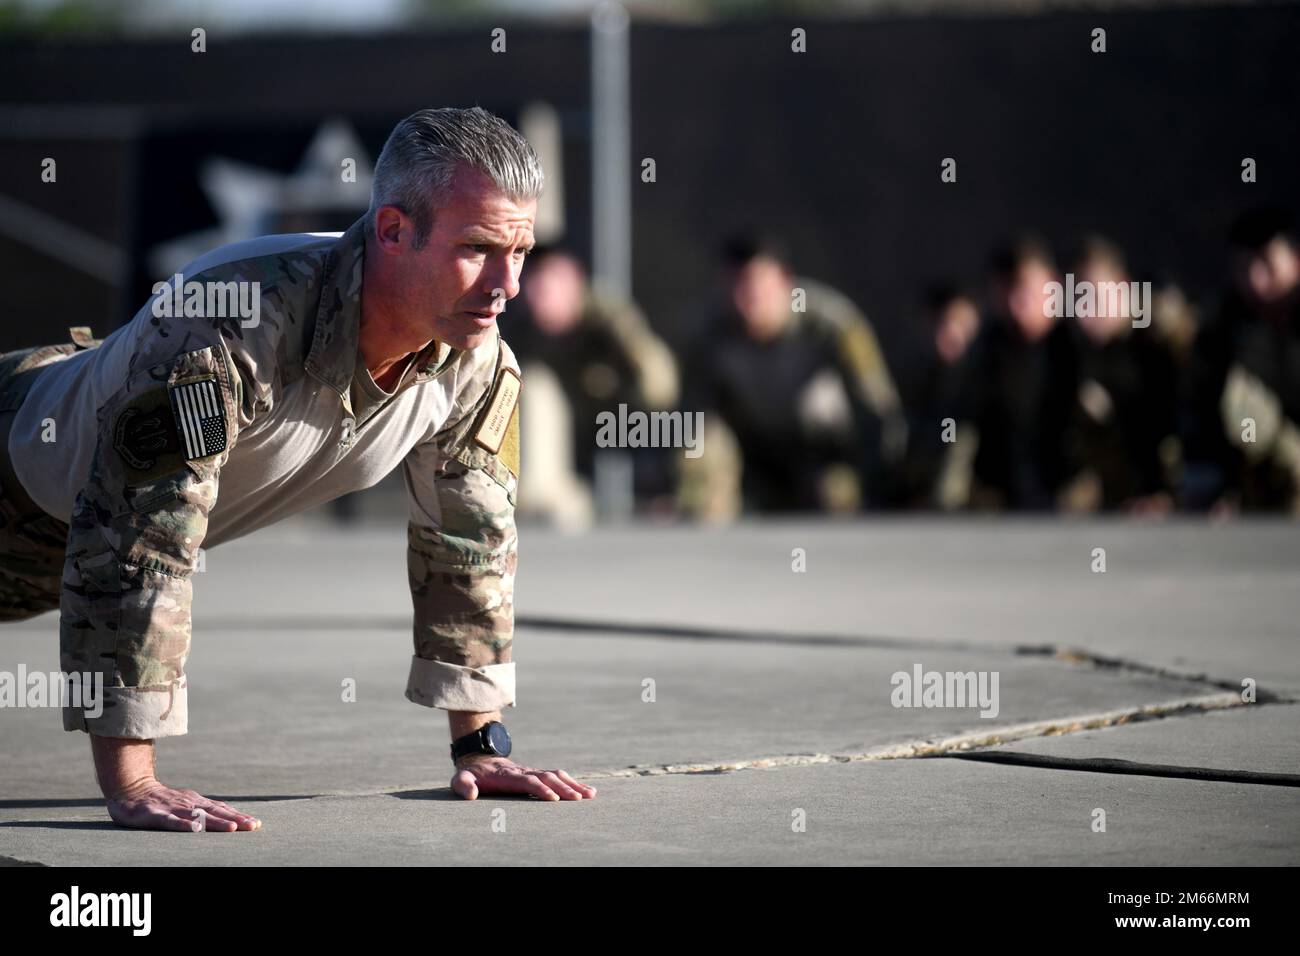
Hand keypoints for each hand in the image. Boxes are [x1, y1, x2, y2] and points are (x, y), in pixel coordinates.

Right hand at [106, 777, 261, 831]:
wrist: (131, 789)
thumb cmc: (161, 800)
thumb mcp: (185, 804)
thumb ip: (203, 810)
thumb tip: (228, 818)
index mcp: (197, 802)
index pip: (222, 809)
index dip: (239, 816)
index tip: (255, 824)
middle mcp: (189, 803)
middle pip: (216, 812)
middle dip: (235, 819)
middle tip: (252, 826)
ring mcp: (173, 808)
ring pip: (197, 816)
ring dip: (216, 822)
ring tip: (233, 828)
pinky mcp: (155, 814)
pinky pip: (170, 821)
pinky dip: (183, 824)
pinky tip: (195, 829)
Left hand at [450, 756, 596, 800]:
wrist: (480, 759)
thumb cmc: (471, 775)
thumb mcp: (460, 779)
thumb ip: (463, 785)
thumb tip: (471, 794)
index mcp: (507, 776)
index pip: (527, 781)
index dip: (540, 789)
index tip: (553, 799)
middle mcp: (524, 771)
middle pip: (547, 778)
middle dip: (563, 788)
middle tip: (578, 799)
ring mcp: (533, 771)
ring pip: (557, 775)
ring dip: (573, 784)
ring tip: (590, 794)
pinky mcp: (538, 774)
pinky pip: (559, 777)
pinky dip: (574, 782)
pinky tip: (588, 791)